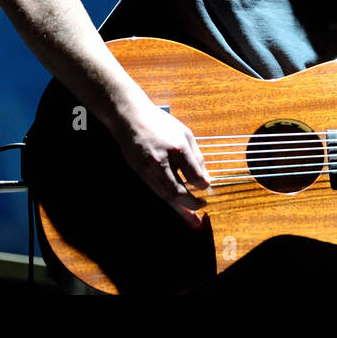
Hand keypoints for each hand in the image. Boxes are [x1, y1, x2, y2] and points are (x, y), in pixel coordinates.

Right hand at [113, 99, 211, 228]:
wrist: (129, 118)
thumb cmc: (159, 123)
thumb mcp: (184, 133)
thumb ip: (196, 156)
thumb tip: (205, 178)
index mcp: (177, 148)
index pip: (194, 175)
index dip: (203, 185)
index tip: (207, 187)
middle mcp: (162, 161)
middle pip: (178, 192)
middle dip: (192, 204)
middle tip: (203, 207)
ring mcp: (148, 169)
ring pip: (166, 196)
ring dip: (180, 210)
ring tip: (192, 220)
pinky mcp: (140, 173)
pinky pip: (157, 191)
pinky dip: (169, 201)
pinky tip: (178, 207)